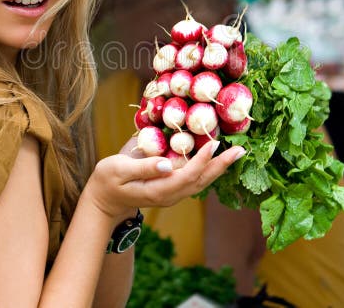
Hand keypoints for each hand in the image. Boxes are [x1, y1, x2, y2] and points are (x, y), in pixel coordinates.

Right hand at [82, 141, 245, 220]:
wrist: (103, 199)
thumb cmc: (107, 180)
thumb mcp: (119, 169)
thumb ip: (144, 166)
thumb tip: (167, 163)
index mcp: (158, 190)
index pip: (187, 176)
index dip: (202, 161)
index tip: (214, 144)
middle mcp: (170, 195)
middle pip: (201, 181)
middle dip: (222, 166)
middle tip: (241, 150)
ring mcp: (172, 194)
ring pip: (201, 182)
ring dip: (219, 167)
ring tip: (236, 153)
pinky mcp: (172, 188)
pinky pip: (195, 180)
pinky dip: (209, 168)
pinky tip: (217, 158)